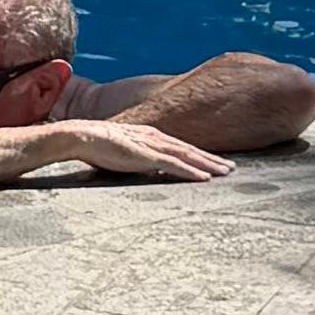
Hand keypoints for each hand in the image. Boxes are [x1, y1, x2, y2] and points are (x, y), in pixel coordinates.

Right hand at [84, 120, 229, 181]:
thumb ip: (140, 159)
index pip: (181, 146)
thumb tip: (152, 170)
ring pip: (188, 156)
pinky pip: (174, 165)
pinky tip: (205, 178)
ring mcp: (152, 146)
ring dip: (208, 165)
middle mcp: (156, 138)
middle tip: (232, 168)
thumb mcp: (125, 152)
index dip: (200, 155)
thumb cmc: (97, 145)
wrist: (81, 136)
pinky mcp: (146, 156)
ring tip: (226, 172)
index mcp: (151, 136)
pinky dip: (191, 171)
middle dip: (212, 159)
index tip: (215, 162)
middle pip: (190, 149)